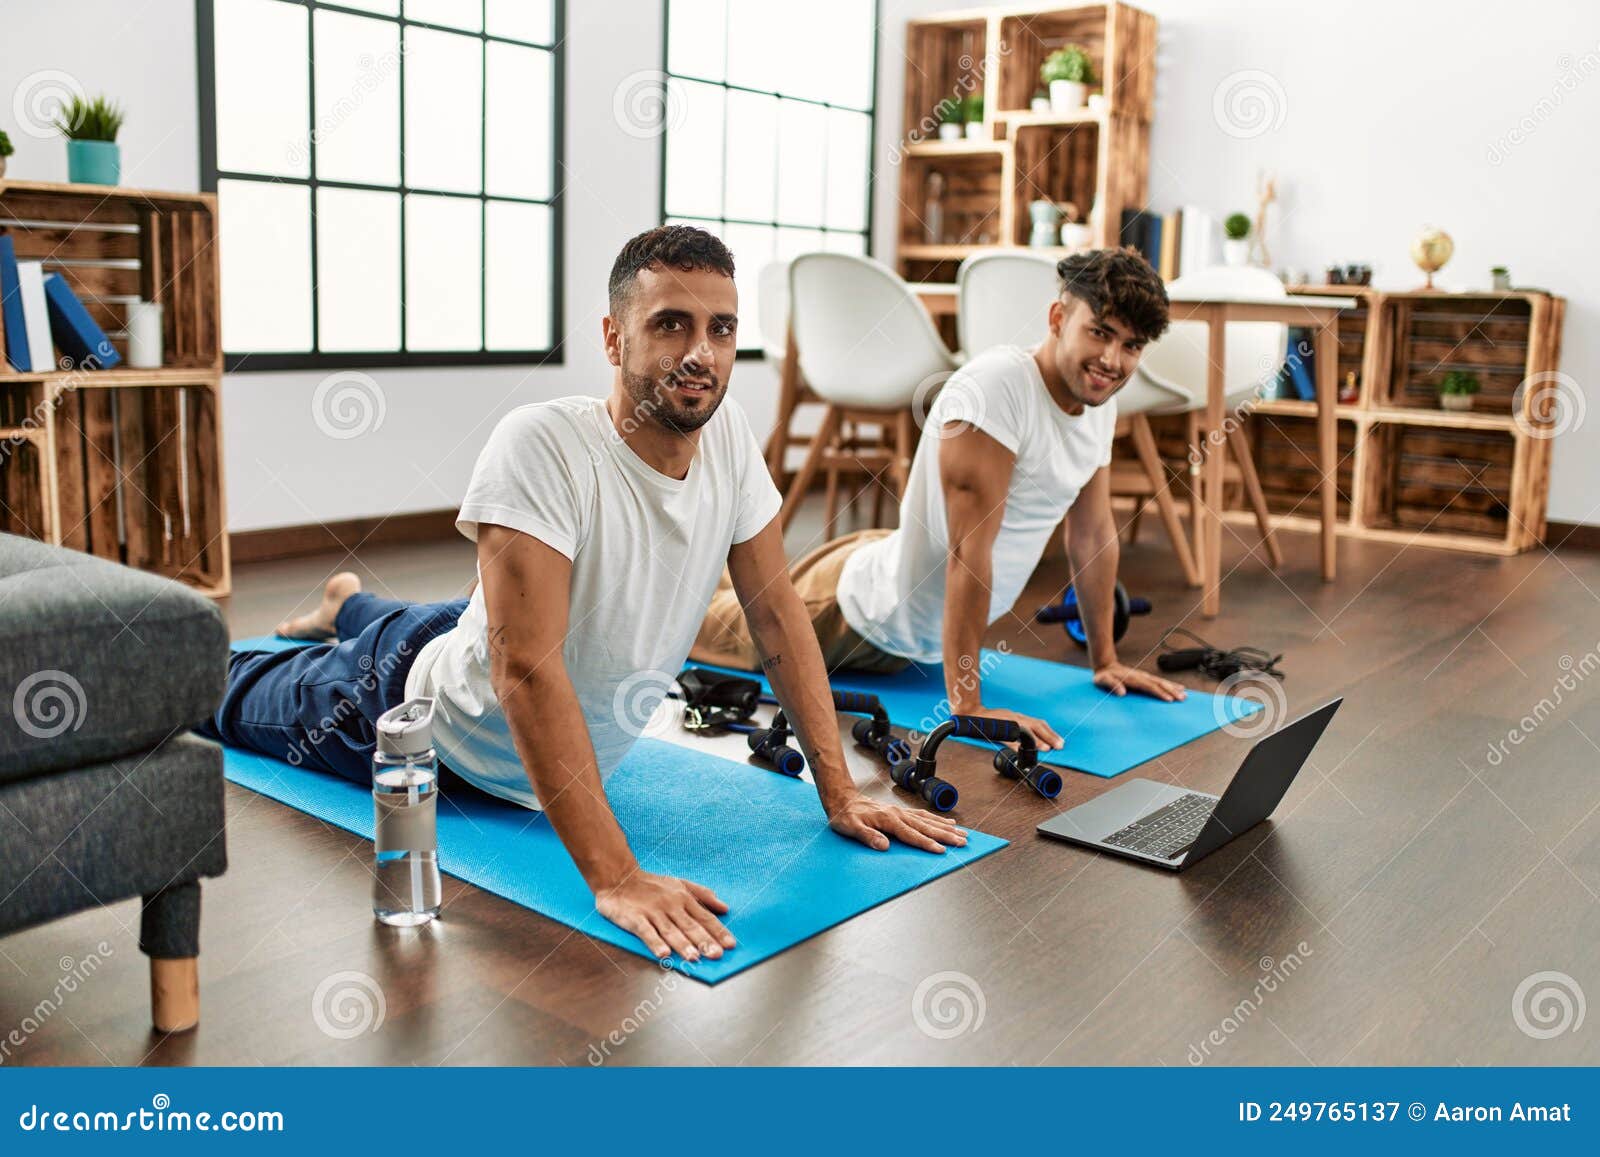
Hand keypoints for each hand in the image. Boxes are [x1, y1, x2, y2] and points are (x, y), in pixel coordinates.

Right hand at [593, 871, 735, 961]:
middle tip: (717, 955)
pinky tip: (663, 954)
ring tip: (694, 957)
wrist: (619, 876)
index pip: (705, 917)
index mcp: (683, 898)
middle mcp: (671, 905)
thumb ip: (704, 895)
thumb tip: (725, 908)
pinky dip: (655, 943)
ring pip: (670, 931)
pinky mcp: (635, 918)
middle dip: (704, 941)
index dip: (718, 931)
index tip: (730, 945)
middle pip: (690, 926)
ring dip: (683, 945)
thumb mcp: (681, 883)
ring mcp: (653, 912)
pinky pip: (646, 932)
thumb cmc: (651, 883)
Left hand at [828, 793, 968, 853]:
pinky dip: (936, 819)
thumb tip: (883, 846)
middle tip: (963, 842)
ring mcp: (900, 812)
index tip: (941, 850)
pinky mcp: (900, 811)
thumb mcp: (851, 828)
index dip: (927, 844)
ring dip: (945, 827)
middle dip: (946, 835)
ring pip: (928, 820)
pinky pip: (922, 815)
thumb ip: (867, 837)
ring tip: (961, 832)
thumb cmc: (845, 815)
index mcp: (888, 820)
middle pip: (926, 826)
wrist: (842, 799)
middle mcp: (898, 814)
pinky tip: (945, 822)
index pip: (912, 835)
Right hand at [953, 705, 1062, 749]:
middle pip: (1036, 725)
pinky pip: (1007, 735)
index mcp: (1019, 717)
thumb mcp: (1008, 724)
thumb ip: (1019, 732)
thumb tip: (1034, 744)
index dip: (1050, 733)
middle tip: (1059, 746)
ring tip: (1045, 748)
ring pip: (1025, 729)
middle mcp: (1015, 717)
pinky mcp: (996, 726)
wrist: (971, 714)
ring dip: (1036, 739)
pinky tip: (1021, 750)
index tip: (1060, 742)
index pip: (1039, 723)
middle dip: (1049, 736)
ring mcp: (1007, 721)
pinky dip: (1015, 743)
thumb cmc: (991, 720)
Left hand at [1094, 661, 1187, 701]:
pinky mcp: (1146, 678)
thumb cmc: (1104, 676)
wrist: (1106, 666)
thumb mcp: (1103, 680)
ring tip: (1184, 694)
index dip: (1159, 693)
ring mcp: (1144, 676)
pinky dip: (1171, 684)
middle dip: (1172, 691)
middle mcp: (1141, 677)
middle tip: (1182, 698)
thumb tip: (1121, 692)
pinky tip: (1179, 688)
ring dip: (1174, 688)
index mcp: (1133, 679)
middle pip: (1159, 684)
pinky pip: (1160, 681)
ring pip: (1162, 682)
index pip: (1149, 687)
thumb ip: (1112, 685)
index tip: (1169, 699)